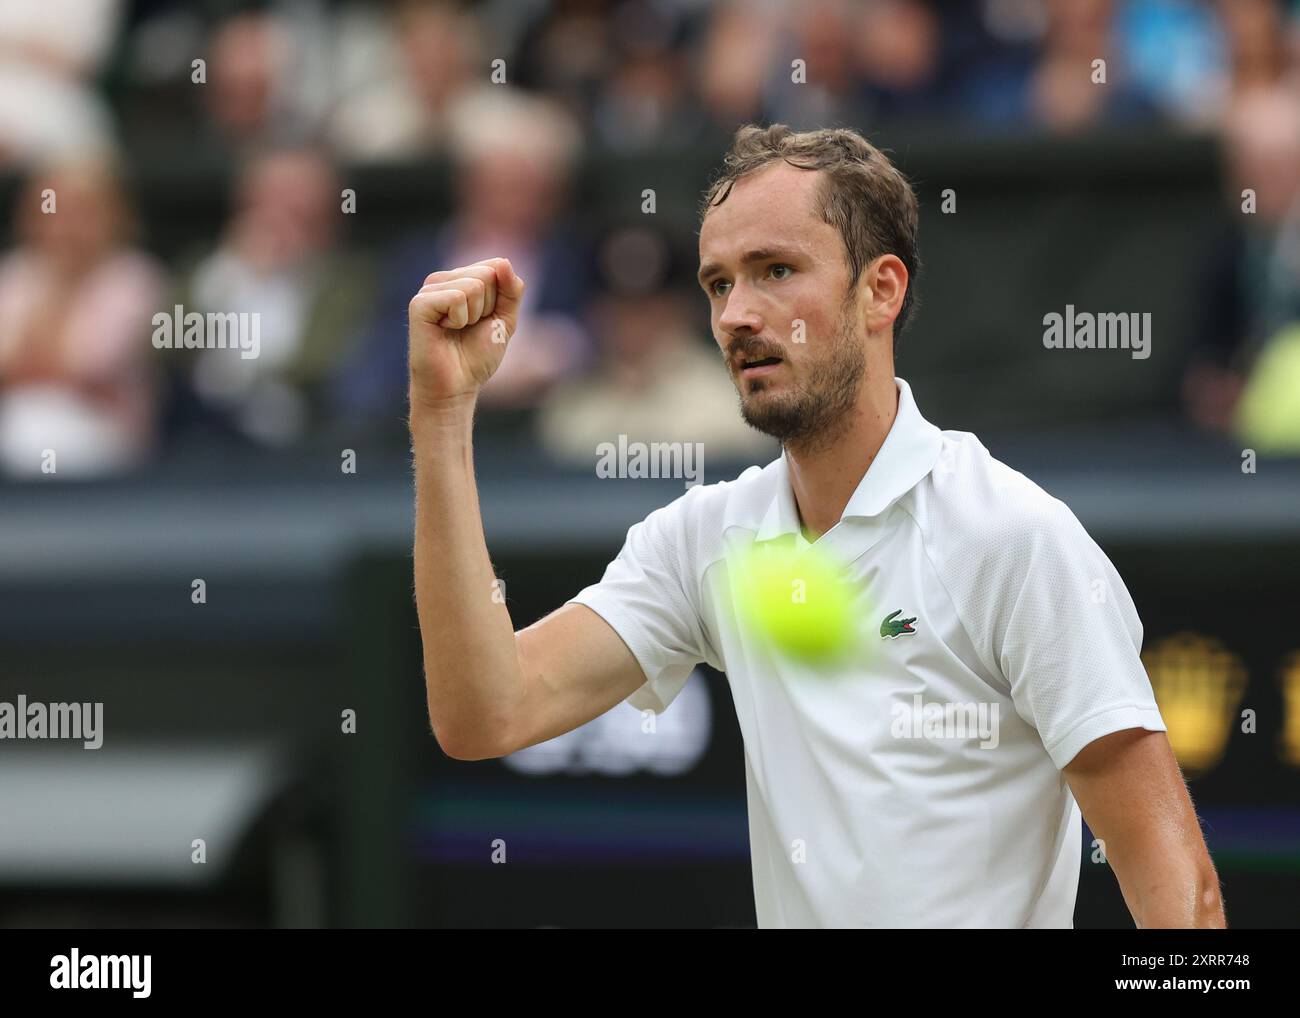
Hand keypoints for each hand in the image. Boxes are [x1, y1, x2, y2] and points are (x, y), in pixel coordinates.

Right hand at [408, 257, 525, 407]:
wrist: (456, 386)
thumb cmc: (476, 356)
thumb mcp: (505, 320)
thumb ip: (512, 290)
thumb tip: (504, 262)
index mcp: (461, 279)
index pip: (497, 266)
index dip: (500, 299)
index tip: (484, 320)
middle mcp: (443, 279)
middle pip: (487, 274)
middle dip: (488, 307)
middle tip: (469, 328)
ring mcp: (430, 289)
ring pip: (474, 286)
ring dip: (474, 316)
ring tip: (456, 330)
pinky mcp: (420, 303)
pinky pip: (457, 297)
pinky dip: (459, 319)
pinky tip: (444, 330)